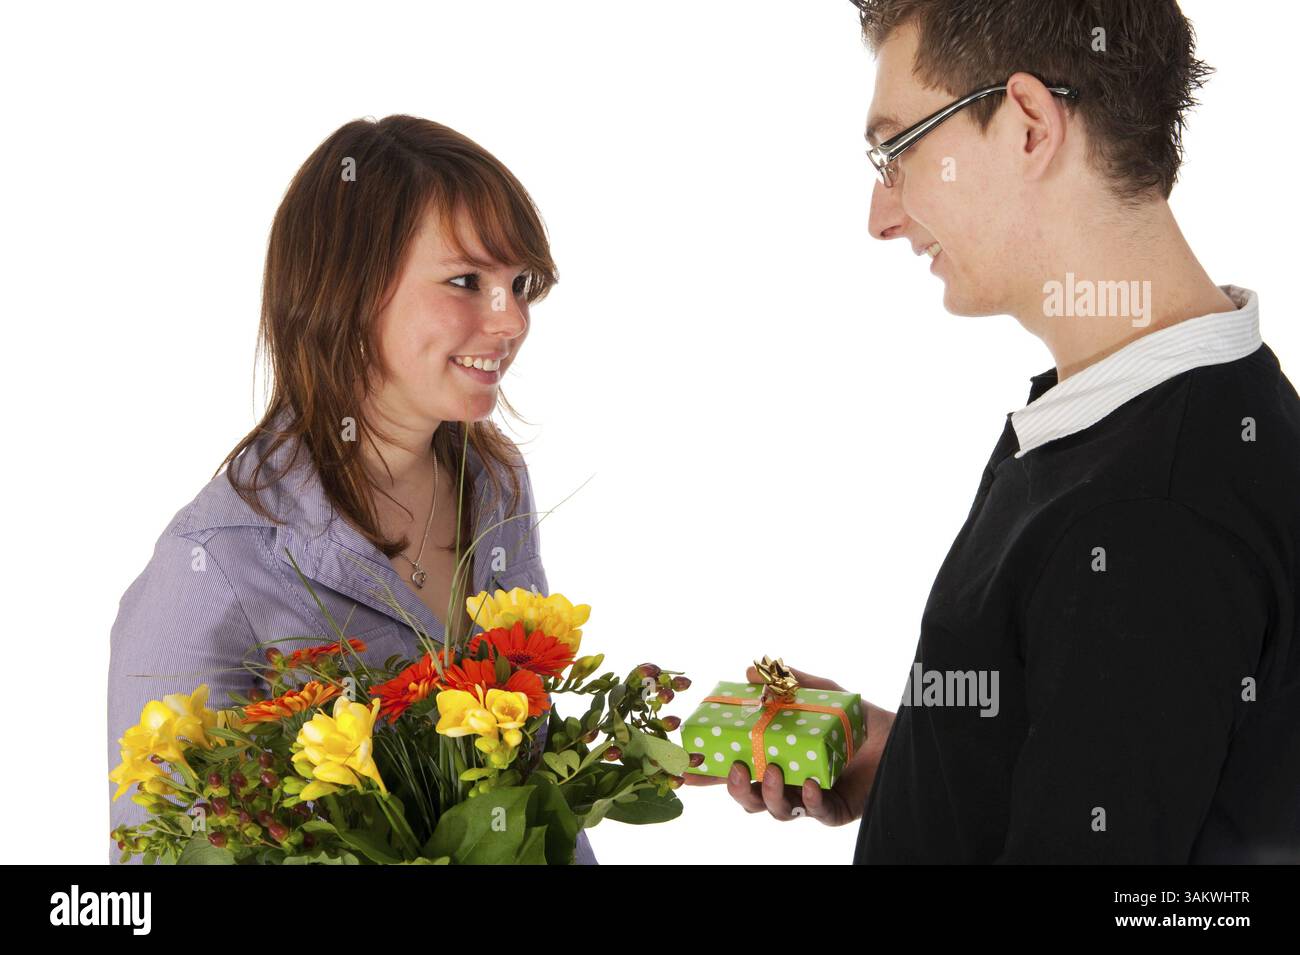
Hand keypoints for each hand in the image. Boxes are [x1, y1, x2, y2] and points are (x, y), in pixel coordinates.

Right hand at [681, 664, 894, 826]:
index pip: (737, 770)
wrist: (898, 735)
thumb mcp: (819, 693)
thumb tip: (748, 669)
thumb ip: (786, 682)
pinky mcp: (837, 810)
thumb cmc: (855, 718)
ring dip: (768, 795)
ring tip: (773, 774)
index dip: (710, 773)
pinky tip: (809, 784)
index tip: (686, 769)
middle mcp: (789, 784)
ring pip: (777, 810)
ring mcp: (810, 800)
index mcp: (777, 759)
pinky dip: (809, 800)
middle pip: (750, 799)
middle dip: (736, 788)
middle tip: (738, 767)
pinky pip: (817, 813)